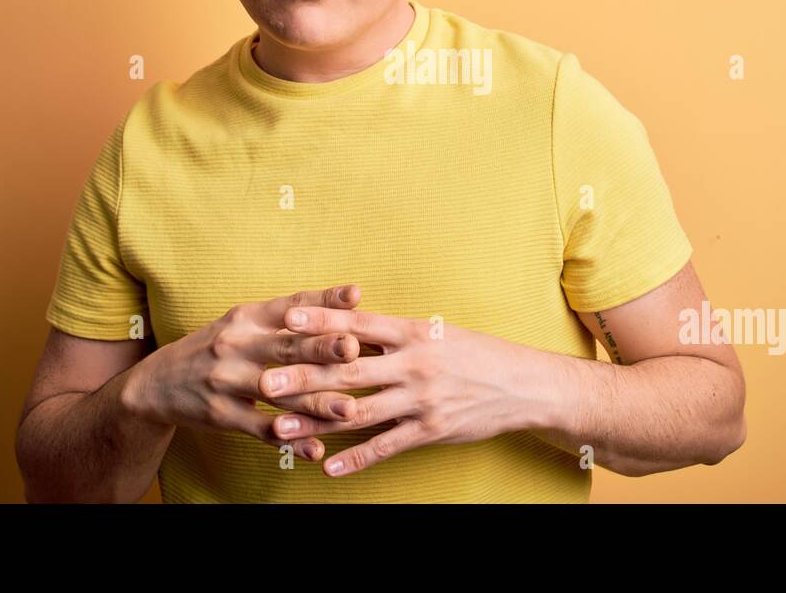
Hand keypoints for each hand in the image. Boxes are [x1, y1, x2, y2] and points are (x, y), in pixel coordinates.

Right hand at [122, 285, 365, 462]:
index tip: (356, 294)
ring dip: (316, 402)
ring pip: (279, 393)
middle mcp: (236, 344)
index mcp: (246, 317)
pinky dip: (290, 439)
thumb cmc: (216, 347)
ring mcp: (227, 380)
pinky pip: (260, 429)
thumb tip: (348, 300)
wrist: (156, 383)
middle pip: (286, 346)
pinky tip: (315, 449)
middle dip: (322, 348)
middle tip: (355, 349)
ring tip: (349, 408)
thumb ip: (289, 315)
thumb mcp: (243, 323)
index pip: (290, 304)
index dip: (323, 299)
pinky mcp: (221, 414)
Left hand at [258, 303, 547, 475]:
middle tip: (264, 380)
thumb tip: (347, 326)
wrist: (521, 385)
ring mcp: (421, 400)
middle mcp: (413, 364)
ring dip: (315, 422)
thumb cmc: (473, 353)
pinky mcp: (430, 430)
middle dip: (303, 377)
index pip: (359, 324)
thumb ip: (393, 333)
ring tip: (279, 428)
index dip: (322, 321)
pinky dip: (354, 459)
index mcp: (412, 332)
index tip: (286, 318)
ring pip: (358, 413)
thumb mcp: (436, 331)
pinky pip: (386, 446)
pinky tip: (327, 467)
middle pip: (349, 372)